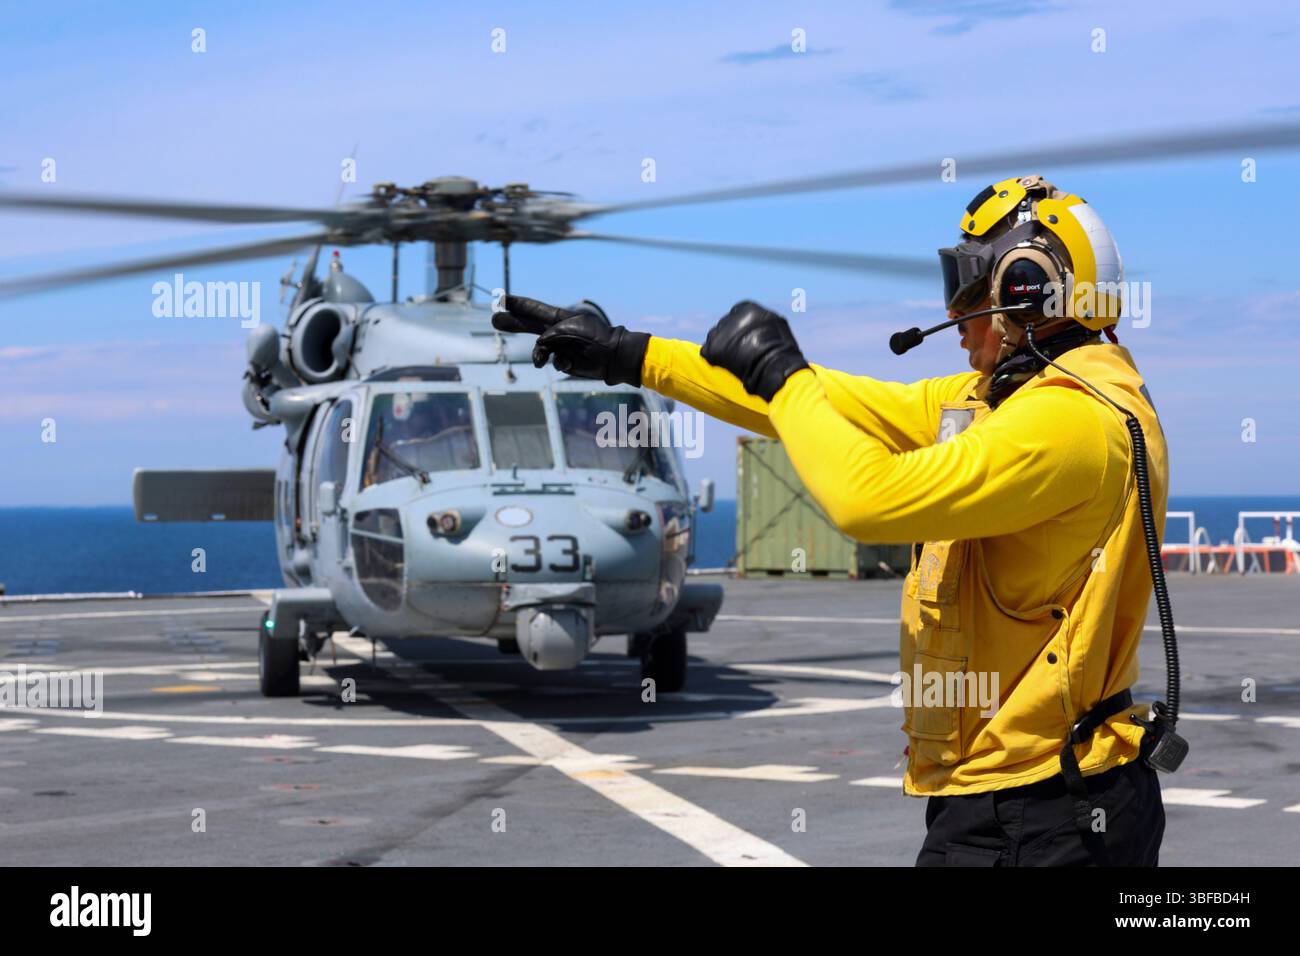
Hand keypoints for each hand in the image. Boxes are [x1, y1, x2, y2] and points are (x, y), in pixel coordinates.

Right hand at [491, 295, 649, 386]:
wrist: (613, 357)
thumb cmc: (594, 339)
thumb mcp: (568, 331)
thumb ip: (548, 336)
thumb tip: (540, 347)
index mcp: (561, 318)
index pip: (534, 309)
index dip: (518, 304)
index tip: (502, 299)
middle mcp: (559, 330)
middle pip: (530, 327)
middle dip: (514, 324)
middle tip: (495, 320)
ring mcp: (562, 346)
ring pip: (541, 351)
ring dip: (539, 355)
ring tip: (540, 361)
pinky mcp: (567, 361)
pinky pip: (556, 362)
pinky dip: (561, 363)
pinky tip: (570, 363)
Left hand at [701, 301, 808, 400]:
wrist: (776, 367)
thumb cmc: (782, 350)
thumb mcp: (776, 325)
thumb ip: (762, 322)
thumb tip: (757, 325)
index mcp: (748, 308)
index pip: (737, 313)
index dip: (740, 327)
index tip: (746, 339)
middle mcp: (732, 316)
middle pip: (724, 325)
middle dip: (729, 337)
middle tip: (740, 352)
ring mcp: (721, 332)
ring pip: (714, 337)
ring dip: (721, 347)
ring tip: (734, 360)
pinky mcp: (714, 348)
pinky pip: (707, 351)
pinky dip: (713, 358)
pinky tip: (725, 365)